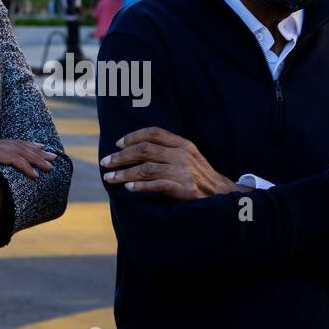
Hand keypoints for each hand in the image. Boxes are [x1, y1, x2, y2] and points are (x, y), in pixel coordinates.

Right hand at [0, 138, 55, 177]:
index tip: (42, 151)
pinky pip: (11, 158)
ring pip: (18, 151)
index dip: (29, 147)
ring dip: (36, 160)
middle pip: (19, 146)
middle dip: (38, 152)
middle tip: (53, 157)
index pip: (12, 145)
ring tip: (48, 168)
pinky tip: (34, 175)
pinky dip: (25, 166)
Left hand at [99, 126, 240, 200]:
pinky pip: (157, 185)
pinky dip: (140, 186)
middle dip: (121, 156)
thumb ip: (168, 150)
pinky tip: (128, 188)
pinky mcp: (184, 189)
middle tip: (106, 163)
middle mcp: (182, 155)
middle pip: (145, 150)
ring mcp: (184, 172)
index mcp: (183, 144)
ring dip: (124, 173)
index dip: (132, 137)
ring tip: (110, 178)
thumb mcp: (189, 157)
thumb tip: (137, 149)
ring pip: (147, 168)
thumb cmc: (200, 176)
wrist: (223, 195)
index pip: (153, 133)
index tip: (117, 144)